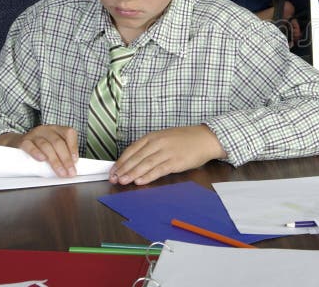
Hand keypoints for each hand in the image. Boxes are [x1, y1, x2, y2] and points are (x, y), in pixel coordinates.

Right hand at [0, 125, 78, 177]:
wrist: (16, 143)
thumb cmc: (38, 146)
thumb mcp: (52, 146)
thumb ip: (62, 152)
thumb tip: (72, 166)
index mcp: (56, 129)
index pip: (69, 133)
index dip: (73, 147)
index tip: (76, 161)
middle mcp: (46, 130)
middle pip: (58, 143)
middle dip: (66, 159)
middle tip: (70, 172)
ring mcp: (34, 134)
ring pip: (46, 146)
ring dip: (55, 161)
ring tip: (60, 172)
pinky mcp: (23, 141)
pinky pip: (30, 146)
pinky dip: (36, 152)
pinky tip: (42, 159)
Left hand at [109, 125, 226, 185]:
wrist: (206, 138)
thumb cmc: (185, 139)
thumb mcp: (164, 137)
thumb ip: (150, 147)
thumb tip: (133, 161)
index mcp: (153, 136)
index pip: (132, 149)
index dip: (121, 161)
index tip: (113, 171)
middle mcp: (158, 142)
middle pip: (136, 157)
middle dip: (123, 169)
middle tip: (114, 179)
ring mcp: (167, 152)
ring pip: (146, 164)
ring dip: (132, 174)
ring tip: (123, 181)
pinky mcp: (176, 161)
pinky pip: (159, 170)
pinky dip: (148, 176)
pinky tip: (140, 181)